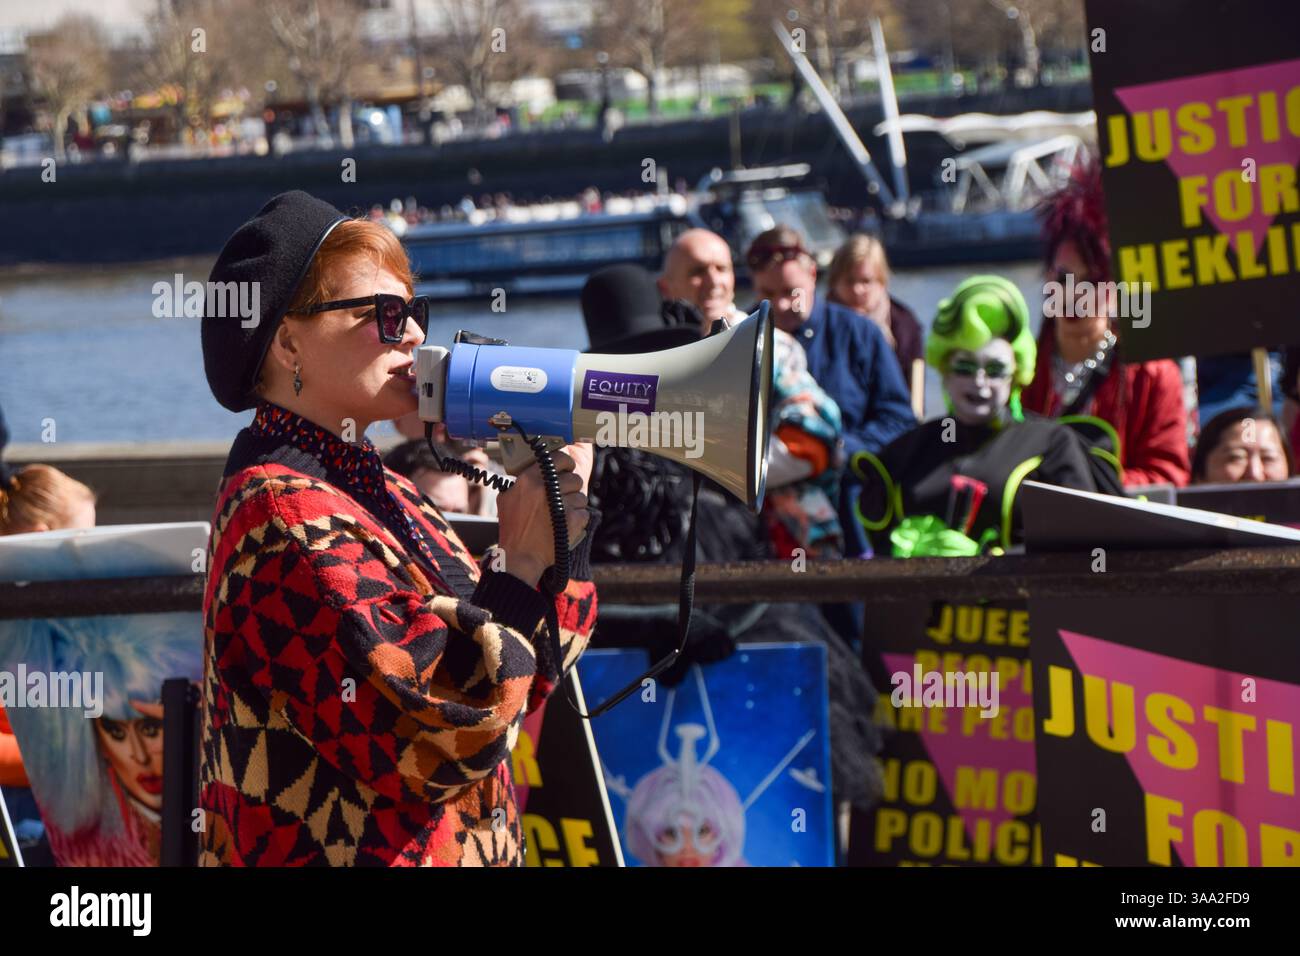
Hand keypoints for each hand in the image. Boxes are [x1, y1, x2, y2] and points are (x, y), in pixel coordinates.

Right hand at [496, 446, 590, 587]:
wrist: (519, 557)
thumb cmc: (513, 528)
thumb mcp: (507, 498)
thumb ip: (522, 480)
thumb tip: (536, 466)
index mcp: (529, 479)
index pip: (559, 456)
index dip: (566, 463)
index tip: (566, 469)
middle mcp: (544, 488)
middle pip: (574, 478)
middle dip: (571, 488)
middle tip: (563, 498)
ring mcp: (559, 504)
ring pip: (581, 496)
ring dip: (575, 506)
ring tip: (560, 516)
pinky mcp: (571, 520)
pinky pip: (584, 513)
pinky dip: (578, 520)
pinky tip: (565, 527)